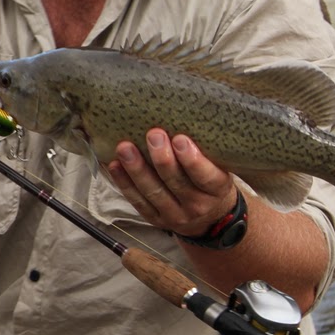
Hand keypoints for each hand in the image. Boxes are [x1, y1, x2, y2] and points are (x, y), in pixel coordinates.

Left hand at [104, 128, 237, 237]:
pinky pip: (137, 201)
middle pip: (176, 183)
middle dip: (162, 159)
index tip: (181, 139)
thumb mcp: (220, 167)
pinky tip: (114, 165)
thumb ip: (206, 150)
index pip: (206, 177)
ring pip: (153, 192)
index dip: (193, 160)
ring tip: (125, 148)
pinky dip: (124, 182)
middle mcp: (197, 206)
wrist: (211, 217)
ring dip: (137, 169)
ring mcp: (175, 216)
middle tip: (153, 135)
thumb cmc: (212, 181)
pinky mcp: (155, 219)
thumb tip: (183, 115)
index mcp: (218, 190)